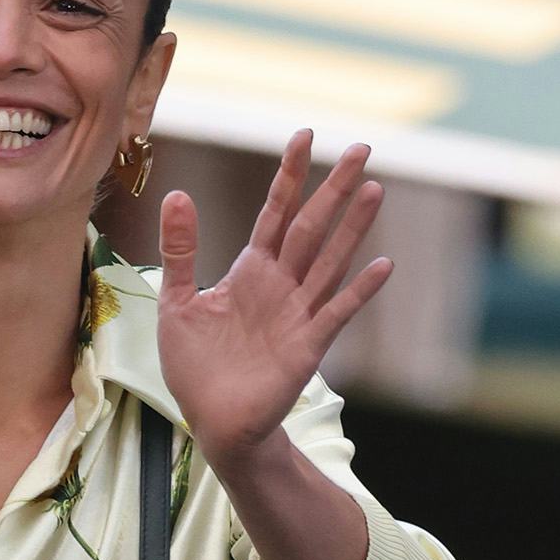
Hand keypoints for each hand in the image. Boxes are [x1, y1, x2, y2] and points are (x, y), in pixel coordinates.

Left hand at [156, 132, 391, 472]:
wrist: (213, 424)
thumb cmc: (197, 368)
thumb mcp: (178, 303)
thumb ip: (181, 251)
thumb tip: (178, 194)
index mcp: (252, 270)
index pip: (276, 212)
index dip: (290, 176)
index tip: (305, 135)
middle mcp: (281, 285)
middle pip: (311, 226)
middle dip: (334, 188)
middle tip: (362, 147)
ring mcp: (298, 314)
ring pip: (329, 260)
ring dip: (353, 227)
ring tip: (374, 189)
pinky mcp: (307, 347)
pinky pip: (336, 313)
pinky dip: (359, 291)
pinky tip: (381, 266)